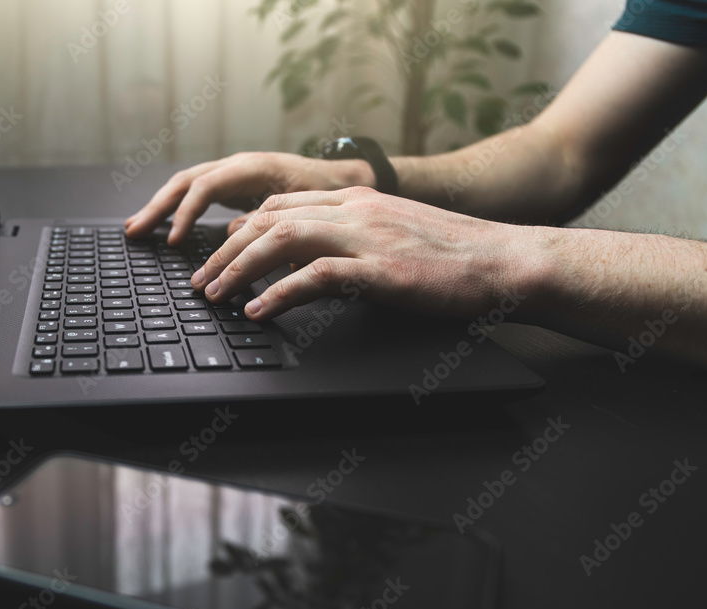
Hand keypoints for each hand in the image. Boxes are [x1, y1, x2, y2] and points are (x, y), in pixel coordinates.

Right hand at [124, 151, 373, 244]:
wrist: (341, 176)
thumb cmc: (328, 190)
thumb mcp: (306, 208)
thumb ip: (273, 222)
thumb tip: (240, 240)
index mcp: (251, 167)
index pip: (206, 186)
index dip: (187, 214)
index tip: (173, 240)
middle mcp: (236, 165)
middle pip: (185, 182)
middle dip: (157, 206)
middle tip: (134, 230)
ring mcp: (231, 173)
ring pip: (186, 186)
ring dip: (160, 206)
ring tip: (136, 227)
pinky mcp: (232, 186)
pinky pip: (196, 194)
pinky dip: (176, 209)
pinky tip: (164, 225)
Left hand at [190, 187, 540, 320]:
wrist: (506, 261)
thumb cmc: (456, 255)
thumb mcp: (397, 235)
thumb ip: (356, 240)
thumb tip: (318, 265)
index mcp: (359, 201)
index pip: (283, 205)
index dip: (242, 228)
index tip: (219, 251)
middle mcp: (356, 211)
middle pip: (270, 221)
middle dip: (226, 252)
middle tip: (200, 280)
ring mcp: (367, 237)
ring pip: (282, 242)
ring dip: (239, 270)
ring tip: (214, 295)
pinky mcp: (380, 270)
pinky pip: (314, 277)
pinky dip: (278, 294)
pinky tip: (257, 310)